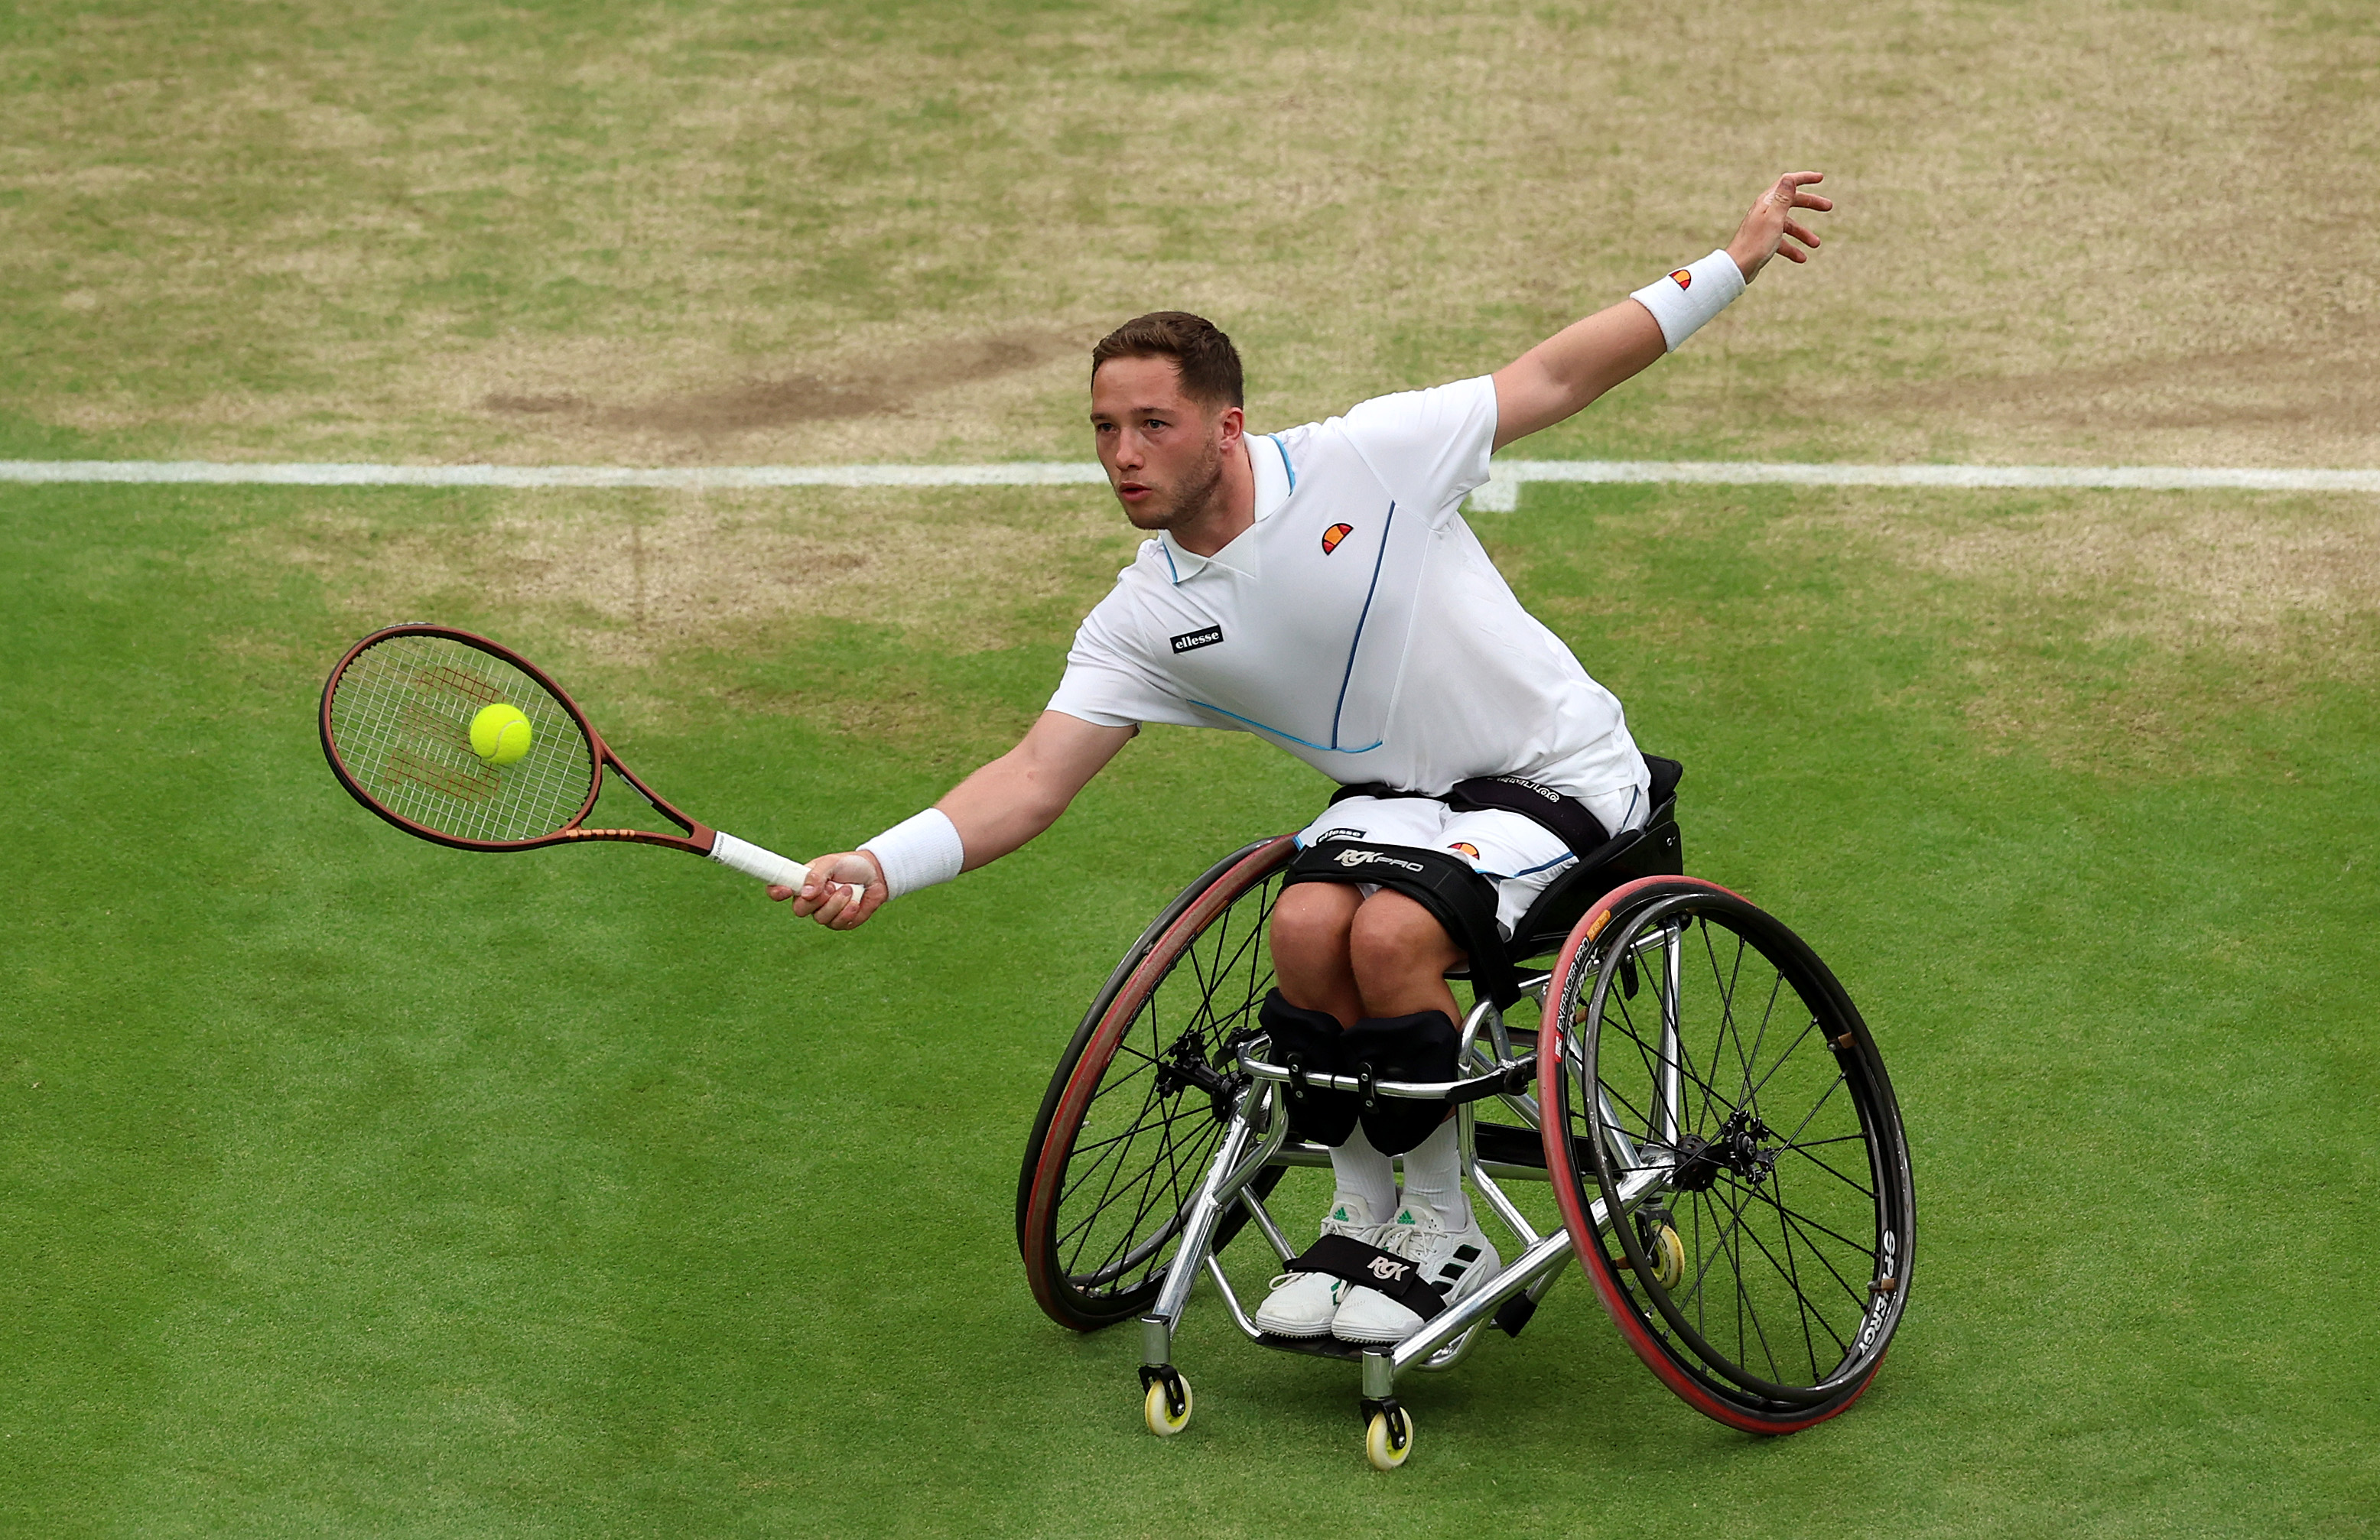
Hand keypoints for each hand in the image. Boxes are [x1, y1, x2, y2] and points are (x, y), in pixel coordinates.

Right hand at [768, 851, 885, 930]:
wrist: (876, 875)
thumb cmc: (850, 865)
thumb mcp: (832, 862)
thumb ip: (817, 875)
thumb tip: (806, 893)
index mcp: (802, 883)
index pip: (778, 890)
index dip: (776, 892)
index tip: (786, 890)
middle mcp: (810, 900)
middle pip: (799, 910)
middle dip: (816, 900)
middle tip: (831, 886)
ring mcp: (824, 913)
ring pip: (820, 918)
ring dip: (836, 903)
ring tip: (848, 889)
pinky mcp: (840, 922)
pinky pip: (837, 924)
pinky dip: (847, 913)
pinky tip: (855, 902)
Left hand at [1725, 172, 1830, 282]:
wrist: (1738, 267)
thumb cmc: (1756, 243)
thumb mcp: (1775, 218)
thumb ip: (1783, 198)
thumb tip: (1789, 178)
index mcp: (1766, 201)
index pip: (1787, 182)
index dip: (1804, 178)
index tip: (1820, 178)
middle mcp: (1764, 210)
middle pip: (1792, 202)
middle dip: (1811, 203)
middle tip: (1828, 207)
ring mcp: (1764, 225)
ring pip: (1788, 225)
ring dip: (1803, 233)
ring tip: (1816, 244)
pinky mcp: (1763, 240)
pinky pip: (1781, 241)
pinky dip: (1792, 248)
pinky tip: (1802, 258)